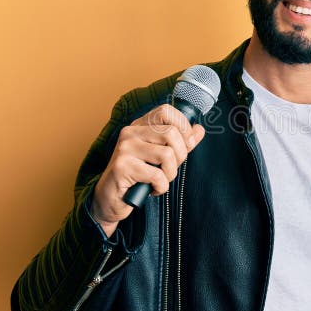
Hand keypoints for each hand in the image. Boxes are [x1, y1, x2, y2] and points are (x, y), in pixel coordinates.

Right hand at [92, 104, 205, 235]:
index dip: (182, 126)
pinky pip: (157, 175)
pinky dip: (161, 187)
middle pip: (171, 133)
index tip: (185, 144)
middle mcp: (130, 132)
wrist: (111, 200)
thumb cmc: (138, 177)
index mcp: (140, 126)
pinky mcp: (122, 167)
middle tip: (170, 169)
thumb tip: (199, 129)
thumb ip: (180, 143)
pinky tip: (152, 190)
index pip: (165, 111)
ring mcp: (124, 148)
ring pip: (167, 154)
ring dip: (170, 174)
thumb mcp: (162, 157)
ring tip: (160, 181)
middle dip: (180, 156)